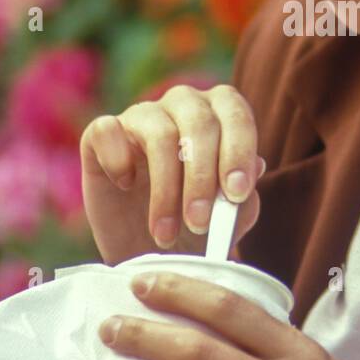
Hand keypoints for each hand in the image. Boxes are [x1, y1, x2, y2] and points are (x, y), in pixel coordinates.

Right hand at [79, 85, 266, 264]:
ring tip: (166, 233)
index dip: (238, 150)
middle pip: (199, 122)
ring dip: (165, 189)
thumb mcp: (226, 224)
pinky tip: (126, 187)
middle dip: (202, 178)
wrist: (146, 254)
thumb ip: (244, 199)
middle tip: (200, 223)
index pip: (235, 114)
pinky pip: (107, 129)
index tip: (236, 194)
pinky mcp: (100, 135)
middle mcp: (182, 106)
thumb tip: (258, 165)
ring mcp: (141, 116)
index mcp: (220, 116)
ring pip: (159, 132)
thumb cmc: (194, 230)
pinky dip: (118, 159)